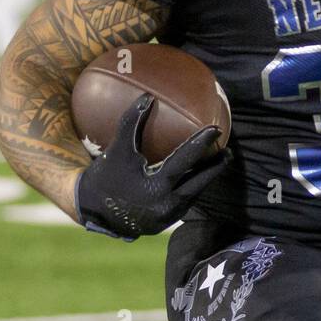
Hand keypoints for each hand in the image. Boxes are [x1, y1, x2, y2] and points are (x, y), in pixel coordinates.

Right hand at [75, 94, 227, 239]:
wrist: (92, 210)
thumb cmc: (106, 175)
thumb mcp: (118, 148)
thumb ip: (132, 122)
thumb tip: (148, 97)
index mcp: (157, 186)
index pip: (186, 160)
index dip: (202, 143)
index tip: (216, 129)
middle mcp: (167, 204)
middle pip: (200, 182)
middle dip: (216, 167)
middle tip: (228, 152)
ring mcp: (167, 217)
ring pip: (194, 194)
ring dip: (206, 178)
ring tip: (217, 163)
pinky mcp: (165, 223)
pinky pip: (185, 202)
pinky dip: (193, 188)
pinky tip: (198, 177)